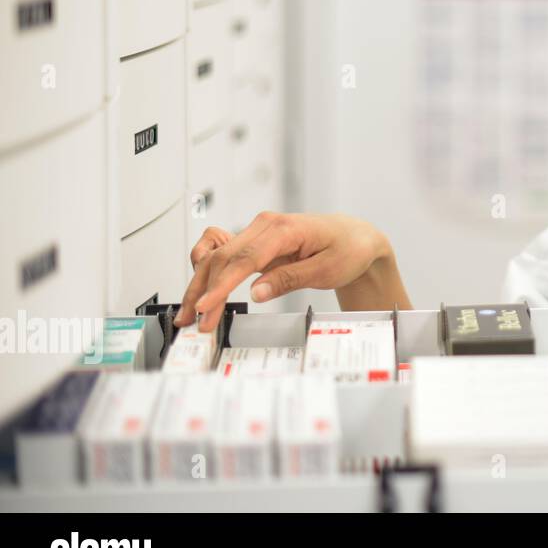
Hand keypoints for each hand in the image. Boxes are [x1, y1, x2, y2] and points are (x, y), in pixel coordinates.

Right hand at [175, 212, 405, 331]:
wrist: (356, 238)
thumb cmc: (347, 248)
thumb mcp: (326, 269)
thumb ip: (290, 279)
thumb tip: (256, 292)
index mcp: (284, 228)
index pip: (244, 259)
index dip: (221, 285)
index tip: (205, 306)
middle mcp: (265, 225)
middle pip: (223, 258)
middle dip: (204, 291)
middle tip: (195, 322)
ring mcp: (258, 231)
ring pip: (218, 256)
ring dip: (200, 283)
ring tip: (190, 313)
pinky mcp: (255, 241)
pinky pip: (224, 252)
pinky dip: (208, 269)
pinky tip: (199, 287)